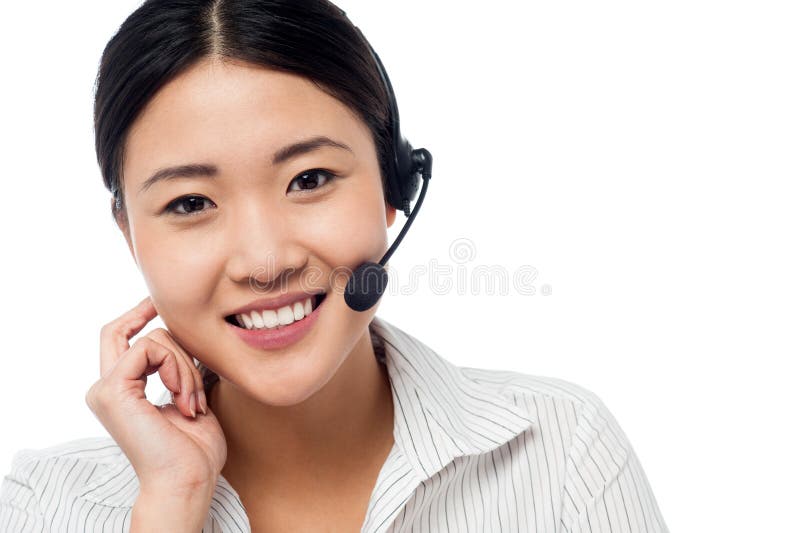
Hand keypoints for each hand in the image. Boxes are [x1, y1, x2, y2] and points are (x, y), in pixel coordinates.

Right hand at [85, 296, 226, 493]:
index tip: (158, 303)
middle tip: (186, 344)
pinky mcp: (113, 390)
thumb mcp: (188, 399)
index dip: (136, 315)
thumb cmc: (193, 450)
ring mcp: (105, 390)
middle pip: (120, 330)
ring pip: (152, 339)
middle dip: (154, 321)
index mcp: (120, 392)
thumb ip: (180, 371)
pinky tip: (184, 397)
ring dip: (185, 365)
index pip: (118, 339)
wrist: (187, 480)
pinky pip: (150, 347)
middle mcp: (105, 389)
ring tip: (192, 400)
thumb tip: (192, 341)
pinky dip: (177, 367)